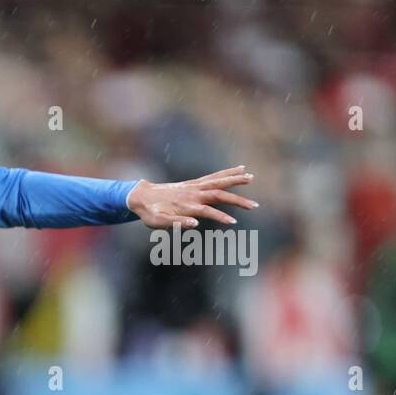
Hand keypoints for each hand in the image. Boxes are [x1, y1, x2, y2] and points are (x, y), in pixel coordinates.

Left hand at [126, 166, 258, 229]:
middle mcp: (193, 194)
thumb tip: (195, 224)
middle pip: (219, 194)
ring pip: (218, 181)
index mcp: (186, 205)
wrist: (140, 196)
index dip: (220, 217)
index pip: (208, 211)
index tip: (233, 222)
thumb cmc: (149, 212)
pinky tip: (239, 170)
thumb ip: (175, 223)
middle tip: (254, 205)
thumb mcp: (158, 222)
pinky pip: (213, 177)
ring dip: (235, 180)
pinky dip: (227, 173)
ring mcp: (194, 187)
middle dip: (237, 200)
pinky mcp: (193, 183)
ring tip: (252, 177)